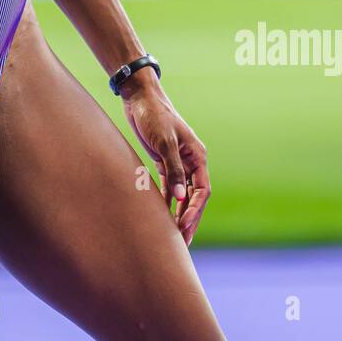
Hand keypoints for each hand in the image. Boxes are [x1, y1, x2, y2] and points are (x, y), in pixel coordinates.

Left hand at [120, 78, 210, 247]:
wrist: (139, 97)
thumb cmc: (154, 115)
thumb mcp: (164, 141)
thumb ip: (173, 169)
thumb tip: (180, 197)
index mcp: (198, 156)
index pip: (202, 190)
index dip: (194, 210)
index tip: (184, 226)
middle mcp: (191, 161)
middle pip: (194, 197)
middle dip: (189, 219)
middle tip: (182, 243)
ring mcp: (178, 162)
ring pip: (182, 195)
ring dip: (178, 214)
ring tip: (174, 237)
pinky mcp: (164, 162)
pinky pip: (169, 187)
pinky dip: (167, 202)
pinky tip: (161, 218)